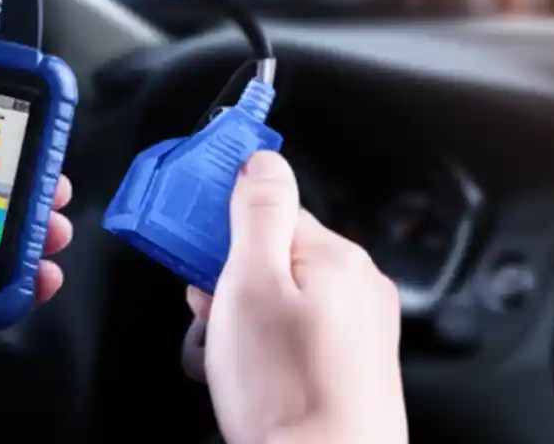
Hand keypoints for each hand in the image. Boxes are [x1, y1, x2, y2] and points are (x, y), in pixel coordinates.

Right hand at [185, 151, 405, 443]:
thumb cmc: (285, 394)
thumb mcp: (251, 285)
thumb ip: (257, 214)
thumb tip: (262, 158)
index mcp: (337, 256)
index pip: (268, 208)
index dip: (221, 228)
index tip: (192, 250)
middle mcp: (359, 285)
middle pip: (275, 252)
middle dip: (230, 276)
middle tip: (209, 310)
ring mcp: (361, 328)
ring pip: (284, 294)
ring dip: (245, 312)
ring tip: (228, 351)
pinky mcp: (353, 365)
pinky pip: (300, 330)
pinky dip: (269, 342)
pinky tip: (252, 370)